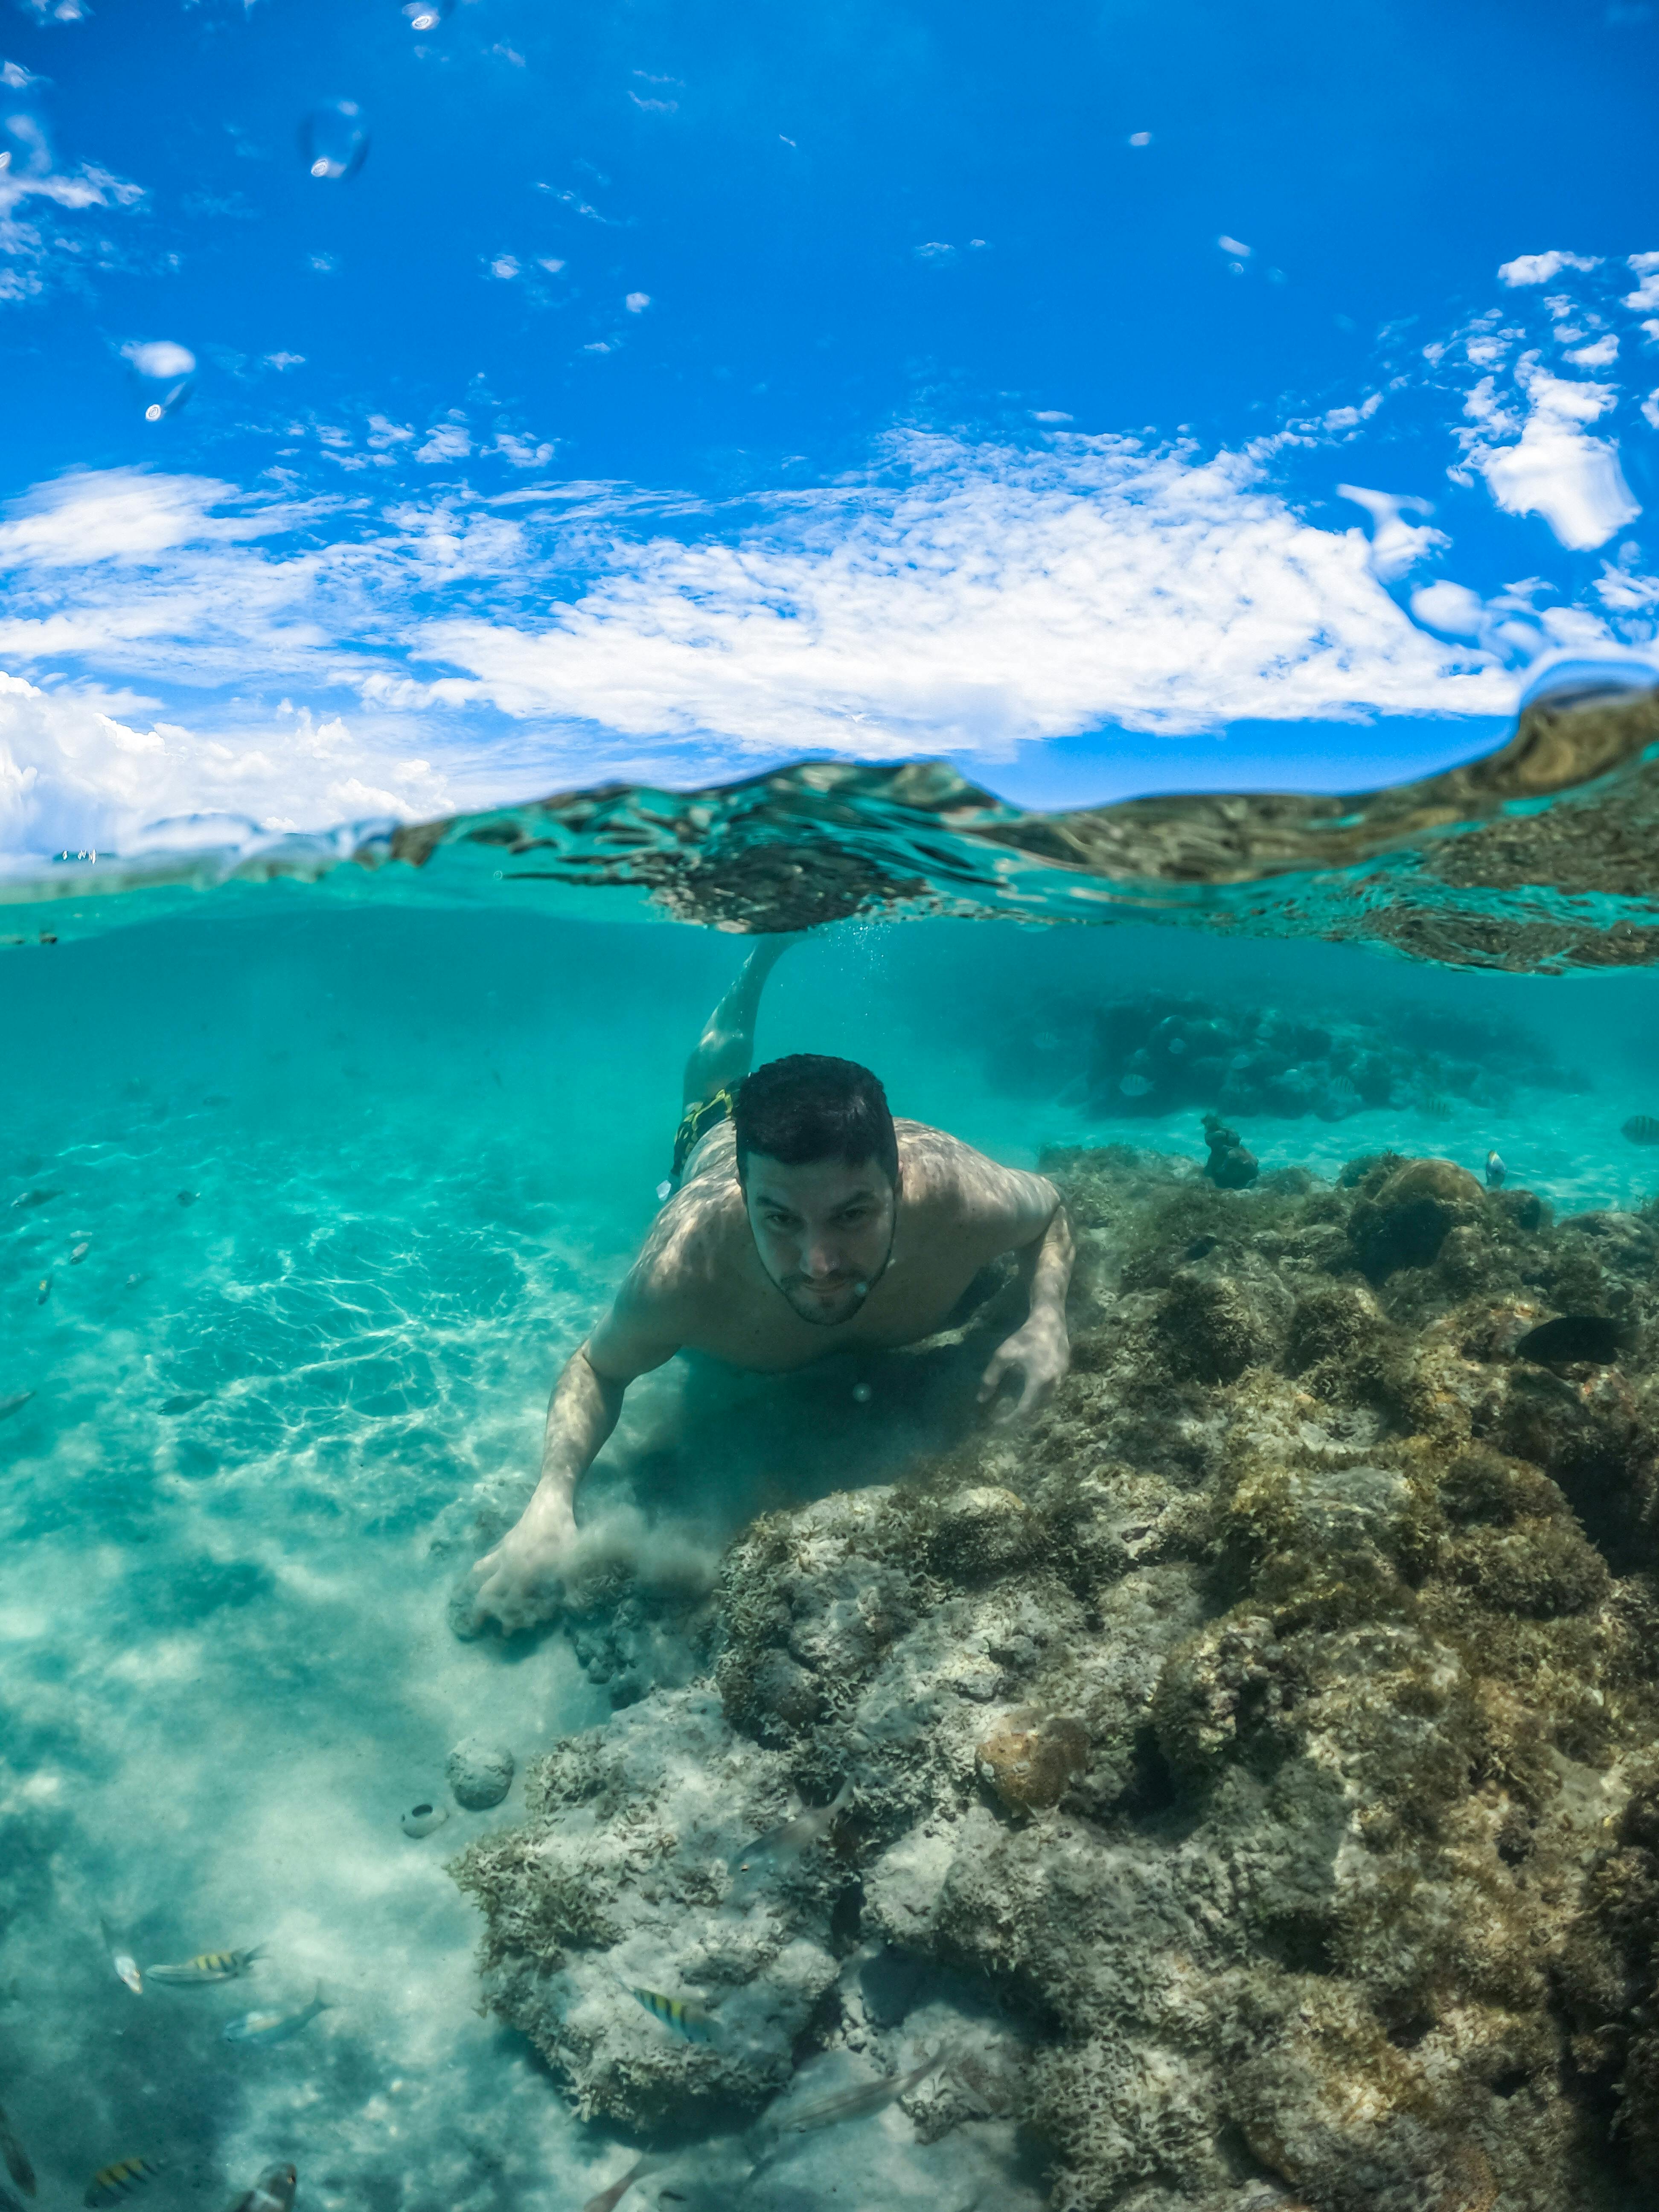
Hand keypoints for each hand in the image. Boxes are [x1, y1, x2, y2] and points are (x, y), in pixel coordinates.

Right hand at [462, 1499, 577, 1635]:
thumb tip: (575, 1606)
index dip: (508, 1619)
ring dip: (474, 1586)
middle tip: (475, 1624)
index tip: (505, 1633)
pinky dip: (482, 1567)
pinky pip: (488, 1557)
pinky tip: (481, 1572)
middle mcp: (508, 1565)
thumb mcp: (573, 1558)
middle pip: (487, 1591)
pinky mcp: (504, 1541)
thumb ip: (572, 1584)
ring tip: (468, 1598)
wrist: (550, 1502)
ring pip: (481, 1572)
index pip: (511, 1603)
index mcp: (524, 1572)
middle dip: (480, 1609)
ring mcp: (503, 1552)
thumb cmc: (563, 1531)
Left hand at [977, 1310, 1068, 1422]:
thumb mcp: (1003, 1355)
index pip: (1025, 1410)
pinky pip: (1052, 1392)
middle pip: (1037, 1409)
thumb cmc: (1025, 1337)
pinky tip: (1030, 1392)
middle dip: (1021, 1416)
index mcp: (1039, 1381)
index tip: (998, 1423)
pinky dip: (1040, 1397)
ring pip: (1047, 1402)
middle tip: (1006, 1417)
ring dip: (1032, 1407)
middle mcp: (1053, 1384)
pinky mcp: (1065, 1372)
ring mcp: (1062, 1378)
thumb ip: (991, 1378)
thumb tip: (981, 1399)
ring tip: (1016, 1408)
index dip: (1011, 1419)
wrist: (1050, 1320)